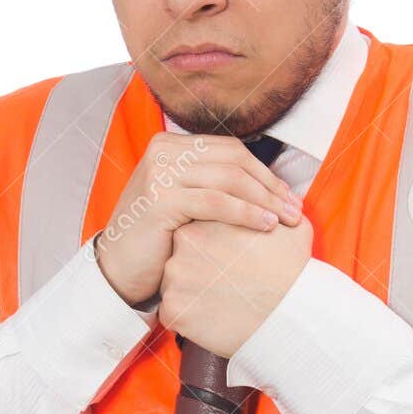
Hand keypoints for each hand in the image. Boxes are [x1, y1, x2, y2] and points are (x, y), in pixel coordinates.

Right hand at [93, 133, 301, 306]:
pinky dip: (246, 213)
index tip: (288, 197)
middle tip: (295, 211)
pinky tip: (265, 226)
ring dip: (265, 200)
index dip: (265, 172)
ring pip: (229, 179)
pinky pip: (216, 202)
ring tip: (286, 220)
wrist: (117, 268)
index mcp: (170, 145)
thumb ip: (213, 184)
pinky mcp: (160, 199)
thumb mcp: (184, 200)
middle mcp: (163, 151)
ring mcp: (160, 173)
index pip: (231, 150)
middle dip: (271, 186)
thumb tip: (267, 184)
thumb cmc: (158, 240)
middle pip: (234, 161)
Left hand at [157, 214, 313, 356]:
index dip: (212, 247)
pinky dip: (189, 318)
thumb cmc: (293, 271)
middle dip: (198, 268)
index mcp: (205, 221)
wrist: (290, 311)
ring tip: (219, 301)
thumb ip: (274, 212)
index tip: (227, 259)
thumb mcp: (291, 230)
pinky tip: (211, 319)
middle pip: (181, 257)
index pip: (196, 231)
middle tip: (222, 280)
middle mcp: (182, 246)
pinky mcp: (174, 310)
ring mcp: (174, 279)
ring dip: (192, 293)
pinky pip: (173, 313)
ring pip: (175, 285)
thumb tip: (277, 208)